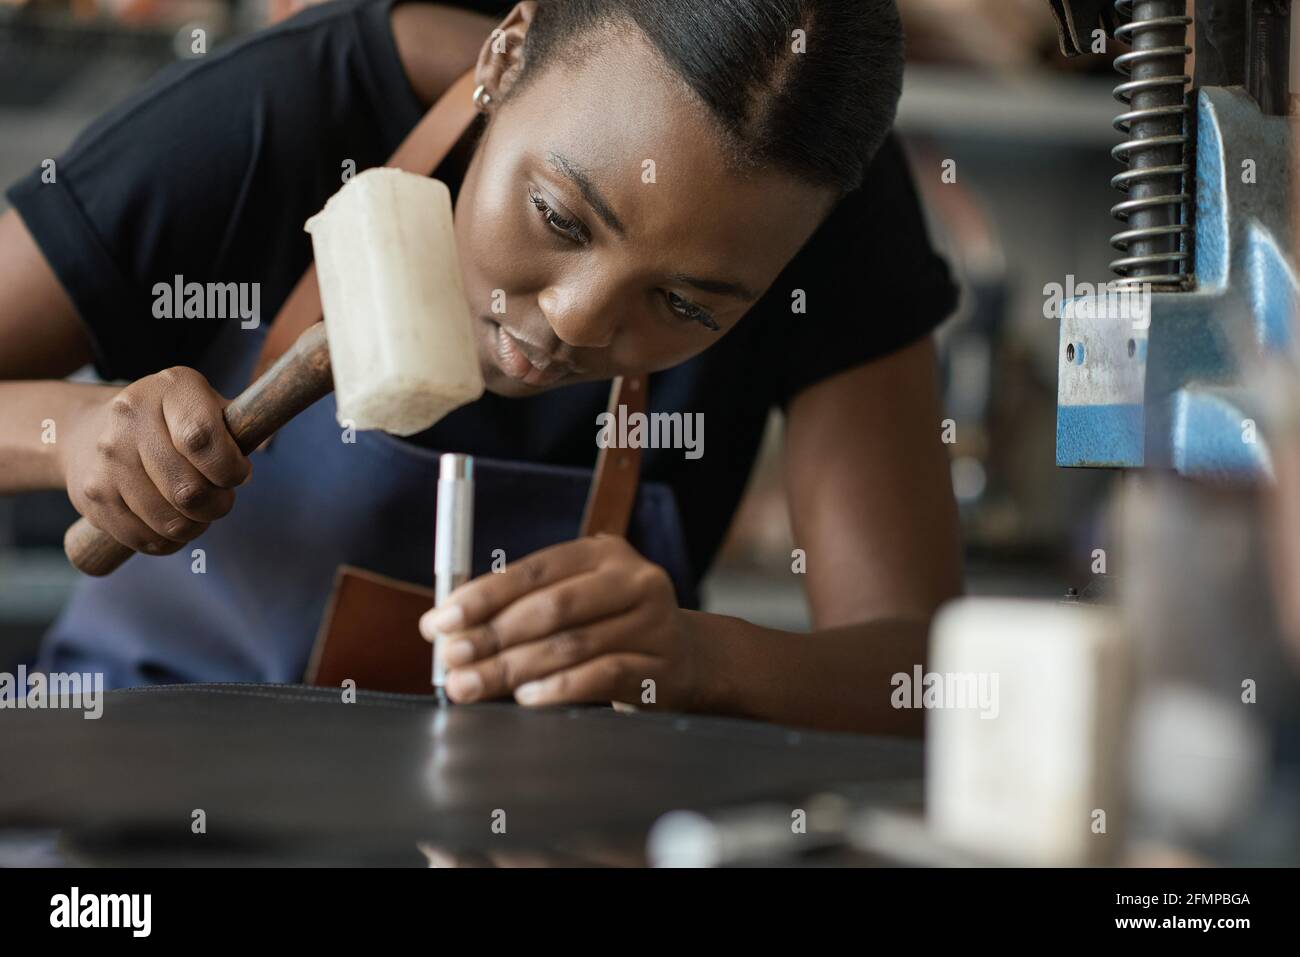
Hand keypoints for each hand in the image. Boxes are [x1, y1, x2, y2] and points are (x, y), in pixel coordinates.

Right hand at [61, 367, 250, 554]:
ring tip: (196, 511)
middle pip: (188, 490)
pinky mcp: (92, 495)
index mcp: (171, 388)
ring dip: (195, 527)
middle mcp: (130, 417)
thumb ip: (238, 433)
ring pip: (169, 522)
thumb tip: (244, 475)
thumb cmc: (173, 423)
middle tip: (220, 499)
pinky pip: (144, 539)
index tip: (237, 474)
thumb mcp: (209, 408)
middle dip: (218, 505)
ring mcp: (106, 458)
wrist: (92, 430)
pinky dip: (168, 542)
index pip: (202, 439)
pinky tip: (172, 523)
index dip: (229, 469)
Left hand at [419, 535, 697, 708]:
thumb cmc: (610, 628)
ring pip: (571, 645)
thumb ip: (522, 605)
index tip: (440, 621)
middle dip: (491, 636)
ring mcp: (653, 624)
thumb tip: (446, 627)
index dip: (482, 596)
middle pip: (551, 608)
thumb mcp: (576, 600)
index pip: (534, 570)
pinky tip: (525, 698)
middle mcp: (634, 581)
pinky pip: (602, 676)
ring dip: (513, 668)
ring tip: (472, 685)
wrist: (686, 659)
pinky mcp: (661, 669)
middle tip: (451, 660)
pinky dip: (558, 688)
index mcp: (604, 553)